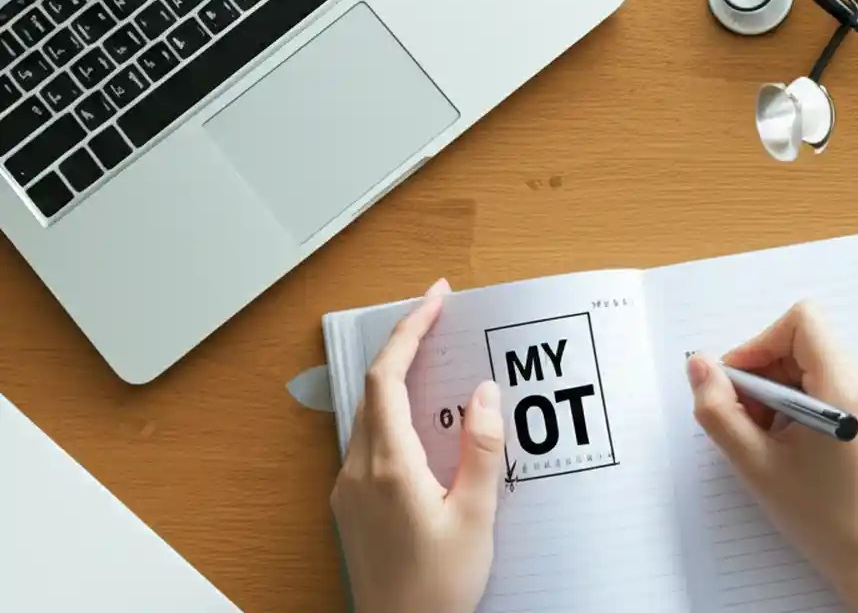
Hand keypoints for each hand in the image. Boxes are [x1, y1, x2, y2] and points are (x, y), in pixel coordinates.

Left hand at [331, 278, 504, 612]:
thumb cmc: (438, 589)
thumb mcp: (476, 517)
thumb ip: (480, 449)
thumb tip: (482, 391)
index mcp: (389, 467)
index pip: (389, 377)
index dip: (410, 329)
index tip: (435, 299)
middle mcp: (358, 470)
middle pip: (374, 387)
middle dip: (405, 343)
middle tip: (440, 316)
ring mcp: (348, 488)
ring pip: (368, 412)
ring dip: (398, 378)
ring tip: (436, 357)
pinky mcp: (350, 504)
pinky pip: (368, 439)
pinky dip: (393, 412)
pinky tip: (422, 418)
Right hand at [687, 302, 857, 612]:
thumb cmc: (821, 516)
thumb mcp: (755, 464)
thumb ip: (718, 410)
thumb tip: (699, 366)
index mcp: (845, 389)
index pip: (802, 321)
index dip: (760, 343)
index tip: (738, 382)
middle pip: (803, 342)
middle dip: (764, 372)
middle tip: (746, 419)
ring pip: (812, 363)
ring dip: (778, 389)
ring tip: (766, 436)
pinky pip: (827, 383)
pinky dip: (798, 400)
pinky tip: (787, 441)